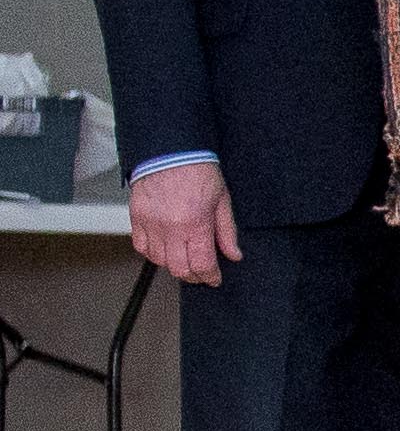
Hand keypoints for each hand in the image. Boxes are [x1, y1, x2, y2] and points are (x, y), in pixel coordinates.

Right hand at [128, 158, 237, 287]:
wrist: (171, 151)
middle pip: (179, 269)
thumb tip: (233, 254)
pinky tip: (165, 249)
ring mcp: (150, 224)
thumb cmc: (198, 171)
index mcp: (195, 224)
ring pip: (159, 260)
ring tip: (186, 258)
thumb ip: (227, 231)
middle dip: (193, 276)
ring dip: (174, 265)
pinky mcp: (136, 218)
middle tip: (202, 273)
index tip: (214, 278)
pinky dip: (153, 253)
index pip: (201, 264)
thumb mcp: (222, 200)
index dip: (210, 276)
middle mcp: (170, 228)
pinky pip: (141, 247)